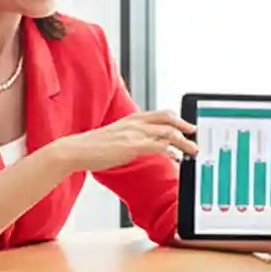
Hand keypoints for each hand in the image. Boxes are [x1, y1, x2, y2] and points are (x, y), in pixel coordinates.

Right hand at [51, 110, 196, 171]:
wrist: (76, 150)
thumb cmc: (94, 146)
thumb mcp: (117, 135)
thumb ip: (133, 136)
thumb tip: (147, 144)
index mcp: (132, 119)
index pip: (160, 113)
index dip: (177, 118)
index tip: (186, 124)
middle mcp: (135, 123)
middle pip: (168, 119)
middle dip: (184, 126)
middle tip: (194, 133)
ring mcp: (134, 133)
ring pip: (167, 133)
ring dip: (183, 142)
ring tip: (192, 150)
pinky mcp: (131, 146)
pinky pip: (157, 146)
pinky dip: (170, 151)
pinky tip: (176, 157)